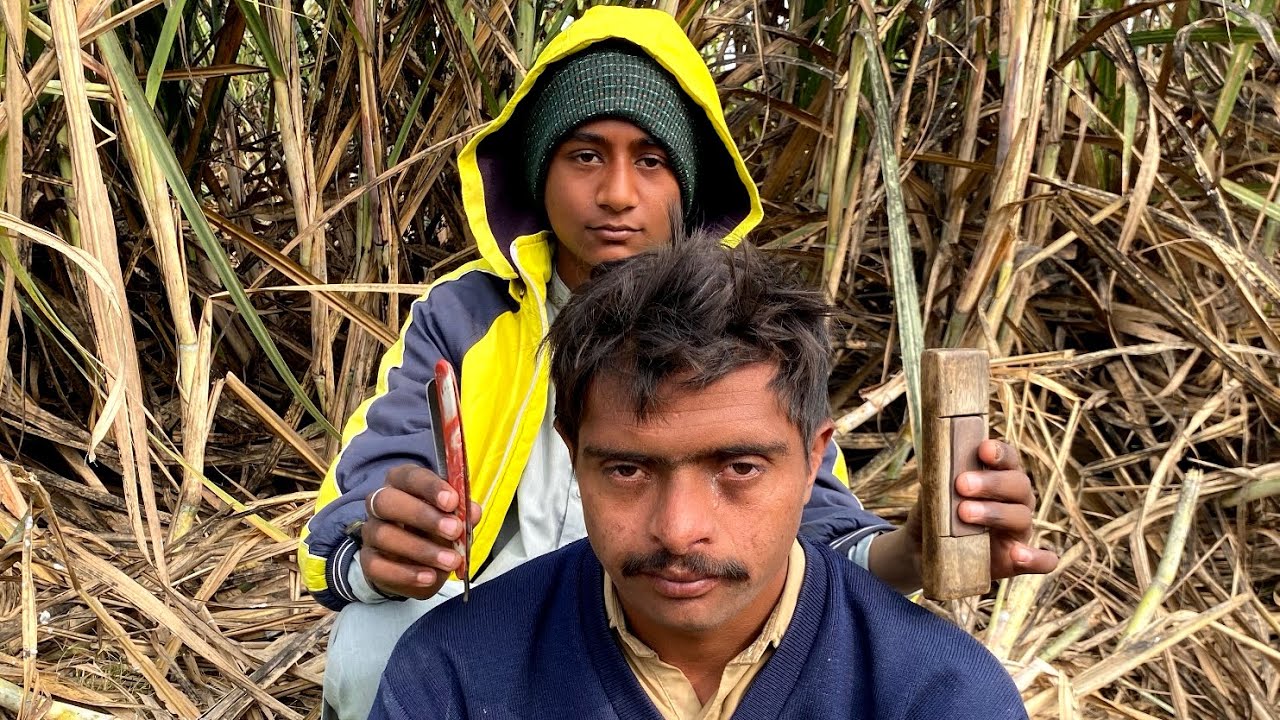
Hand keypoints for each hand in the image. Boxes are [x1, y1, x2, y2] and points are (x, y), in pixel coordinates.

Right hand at [358, 464, 482, 599]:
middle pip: (388, 501)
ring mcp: (371, 532)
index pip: (410, 476)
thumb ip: (463, 514)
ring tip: (451, 561)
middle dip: (422, 515)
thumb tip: (473, 512)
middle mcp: (379, 503)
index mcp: (402, 483)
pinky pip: (377, 566)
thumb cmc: (436, 530)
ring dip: (421, 549)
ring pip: (384, 535)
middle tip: (454, 531)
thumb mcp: (454, 519)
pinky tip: (430, 577)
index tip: (452, 501)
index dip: (430, 487)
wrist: (417, 564)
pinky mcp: (367, 561)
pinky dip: (405, 574)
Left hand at [869, 439, 1057, 592]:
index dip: (1000, 453)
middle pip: (1018, 485)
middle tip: (962, 484)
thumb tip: (933, 472)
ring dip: (995, 512)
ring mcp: (1019, 531)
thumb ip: (936, 485)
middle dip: (992, 483)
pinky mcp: (1018, 561)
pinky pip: (1043, 561)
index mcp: (998, 478)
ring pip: (1022, 516)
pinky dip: (1036, 558)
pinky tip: (1017, 554)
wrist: (925, 553)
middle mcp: (1015, 501)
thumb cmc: (934, 517)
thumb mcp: (931, 498)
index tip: (983, 450)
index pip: (1008, 459)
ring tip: (964, 513)